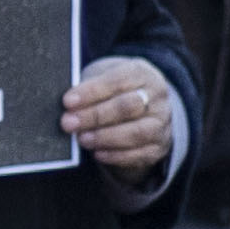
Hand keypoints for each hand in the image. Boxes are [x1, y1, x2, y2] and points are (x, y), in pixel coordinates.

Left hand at [62, 56, 176, 180]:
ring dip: (105, 137)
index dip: (91, 91)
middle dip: (95, 116)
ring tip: (82, 139)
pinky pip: (140, 154)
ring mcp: (161, 123)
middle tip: (68, 123)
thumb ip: (87, 87)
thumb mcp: (102, 77)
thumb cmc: (113, 90)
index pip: (117, 80)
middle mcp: (156, 97)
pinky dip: (117, 155)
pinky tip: (98, 153)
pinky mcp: (159, 147)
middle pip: (127, 106)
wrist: (142, 109)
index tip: (67, 102)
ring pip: (136, 132)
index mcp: (141, 73)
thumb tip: (67, 105)